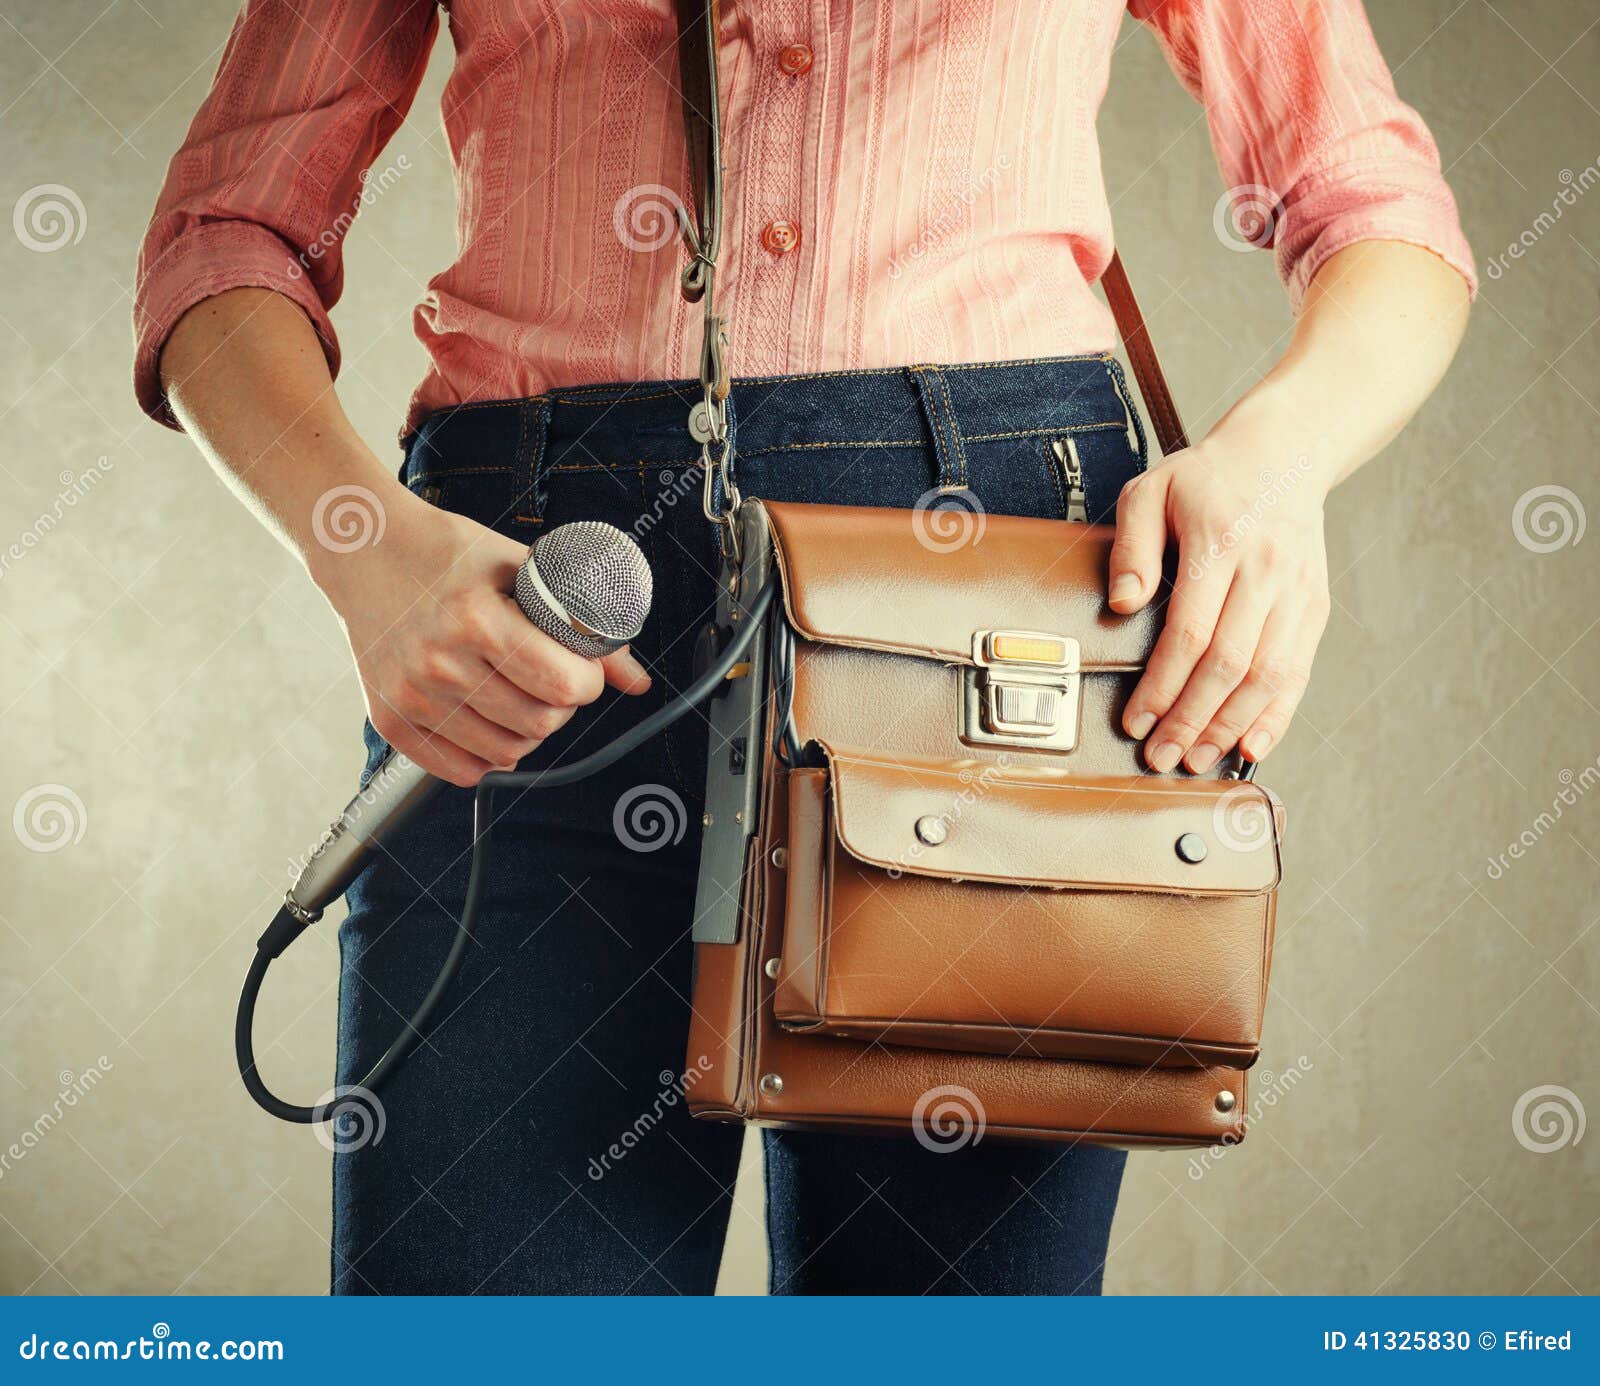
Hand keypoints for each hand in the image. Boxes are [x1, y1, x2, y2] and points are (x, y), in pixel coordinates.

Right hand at [311, 488, 650, 786]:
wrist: (366, 551)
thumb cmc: (448, 554)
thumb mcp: (522, 569)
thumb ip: (585, 622)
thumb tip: (637, 681)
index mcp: (475, 619)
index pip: (562, 685)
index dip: (587, 682)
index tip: (581, 667)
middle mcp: (439, 663)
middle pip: (539, 725)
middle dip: (563, 706)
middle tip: (554, 679)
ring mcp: (411, 696)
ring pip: (506, 753)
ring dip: (529, 732)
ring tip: (521, 694)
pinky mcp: (391, 719)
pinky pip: (460, 770)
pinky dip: (488, 755)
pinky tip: (490, 720)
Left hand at [1108, 442, 1329, 772]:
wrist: (1282, 454)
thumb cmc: (1206, 478)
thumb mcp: (1150, 492)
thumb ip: (1131, 547)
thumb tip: (1122, 603)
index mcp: (1220, 543)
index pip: (1189, 632)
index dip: (1162, 685)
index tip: (1136, 721)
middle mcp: (1266, 571)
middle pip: (1229, 663)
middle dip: (1192, 719)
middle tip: (1161, 756)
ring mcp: (1297, 591)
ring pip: (1268, 675)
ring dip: (1231, 726)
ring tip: (1197, 759)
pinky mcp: (1314, 606)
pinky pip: (1298, 671)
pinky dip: (1277, 714)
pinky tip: (1251, 744)